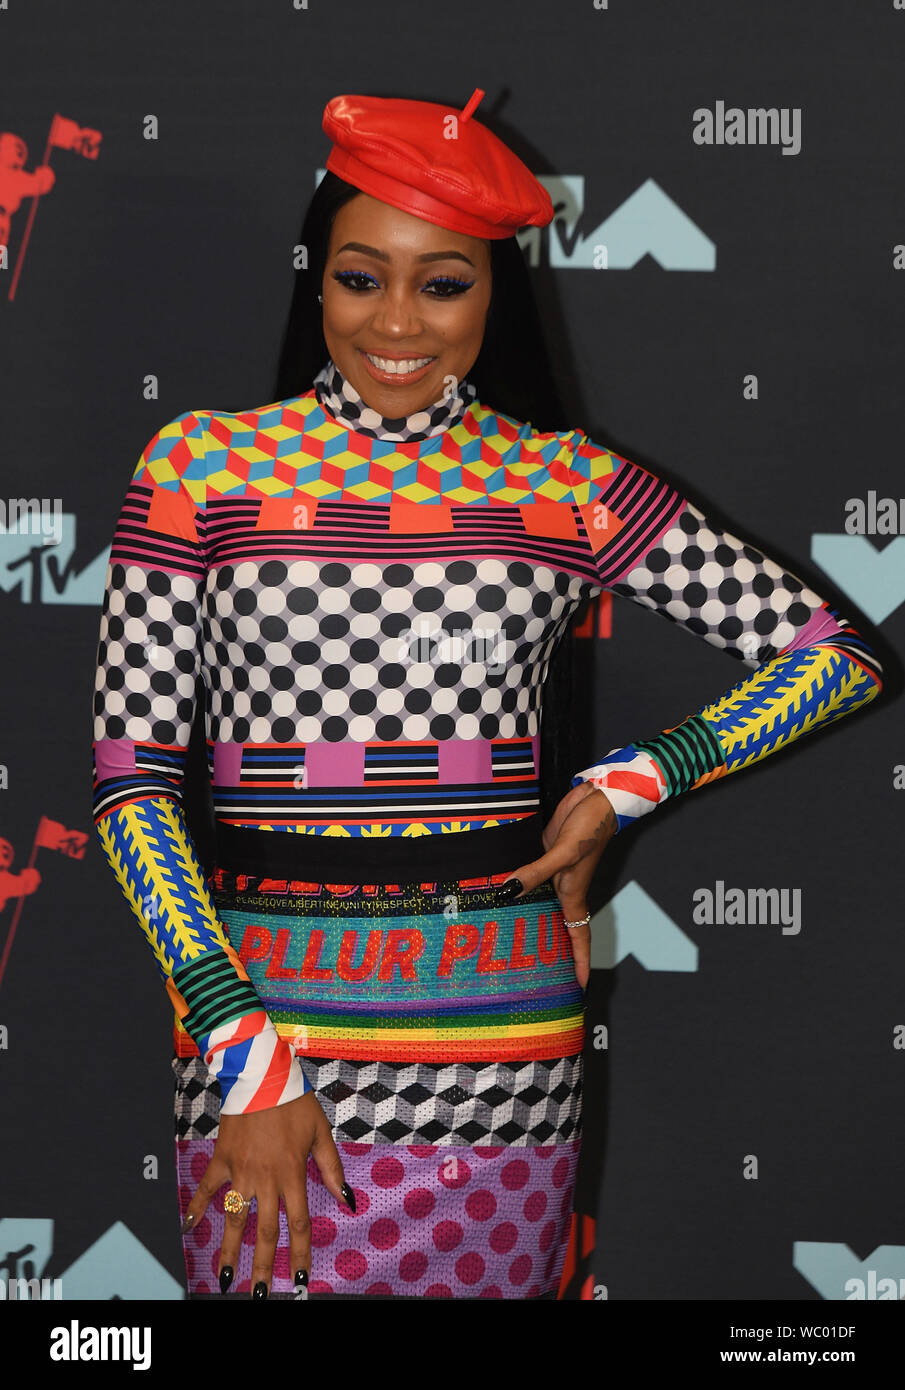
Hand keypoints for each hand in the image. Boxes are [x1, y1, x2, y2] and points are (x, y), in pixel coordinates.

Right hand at [181, 1089, 353, 1297]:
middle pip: (264, 1231)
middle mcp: (266, 1178)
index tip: (298, 1279)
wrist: (262, 1075)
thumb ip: (331, 1168)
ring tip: (225, 1278)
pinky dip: (198, 1206)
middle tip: (257, 1295)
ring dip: (229, 1250)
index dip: (298, 1254)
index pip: (297, 1224)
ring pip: (235, 1218)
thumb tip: (346, 1199)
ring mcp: (241, 1171)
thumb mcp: (321, 1131)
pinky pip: (207, 1187)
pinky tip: (189, 1227)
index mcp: (293, 1173)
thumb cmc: (295, 1101)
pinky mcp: (222, 1159)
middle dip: (261, 1266)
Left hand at [500, 783, 616, 990]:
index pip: (579, 938)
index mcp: (574, 894)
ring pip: (541, 905)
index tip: (579, 990)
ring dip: (532, 920)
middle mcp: (565, 888)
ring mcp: (554, 873)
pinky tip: (502, 892)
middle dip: (554, 953)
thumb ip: (535, 872)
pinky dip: (518, 887)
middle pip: (559, 929)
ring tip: (510, 942)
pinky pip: (529, 878)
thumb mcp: (563, 853)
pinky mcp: (545, 855)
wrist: (596, 798)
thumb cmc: (590, 828)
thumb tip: (507, 891)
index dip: (580, 964)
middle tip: (536, 976)